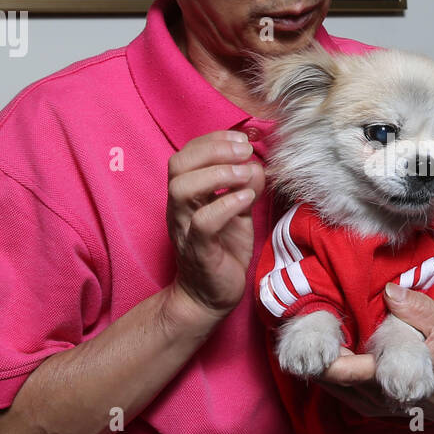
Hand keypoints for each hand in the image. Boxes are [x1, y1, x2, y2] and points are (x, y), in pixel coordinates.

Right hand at [165, 131, 265, 317]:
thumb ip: (246, 186)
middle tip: (244, 151)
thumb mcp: (239, 211)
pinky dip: (225, 205)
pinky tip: (247, 199)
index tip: (242, 137)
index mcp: (187, 194)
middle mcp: (180, 208)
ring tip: (245, 174)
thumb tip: (256, 162)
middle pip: (177, 165)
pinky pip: (202, 223)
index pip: (187, 154)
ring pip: (182, 189)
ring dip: (217, 174)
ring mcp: (185, 228)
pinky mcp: (198, 251)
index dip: (213, 140)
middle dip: (213, 150)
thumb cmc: (223, 249)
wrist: (212, 296)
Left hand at [319, 283, 433, 422]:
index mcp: (388, 379)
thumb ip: (419, 308)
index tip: (309, 330)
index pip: (344, 372)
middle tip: (304, 321)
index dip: (320, 354)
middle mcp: (372, 397)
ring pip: (327, 384)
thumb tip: (390, 290)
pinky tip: (326, 347)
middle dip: (311, 353)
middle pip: (326, 377)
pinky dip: (327, 368)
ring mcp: (366, 404)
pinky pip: (336, 387)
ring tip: (313, 331)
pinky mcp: (364, 404)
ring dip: (318, 360)